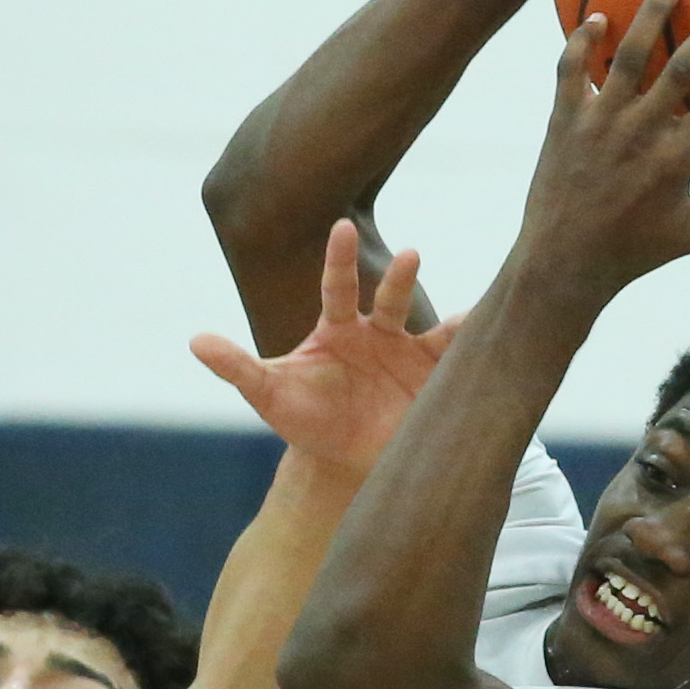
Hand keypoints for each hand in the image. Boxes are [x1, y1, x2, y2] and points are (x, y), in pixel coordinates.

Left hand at [191, 222, 461, 476]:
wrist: (345, 461)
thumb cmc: (306, 422)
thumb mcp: (269, 395)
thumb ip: (237, 367)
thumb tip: (194, 341)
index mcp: (336, 328)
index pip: (337, 286)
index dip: (339, 259)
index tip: (341, 227)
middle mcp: (375, 332)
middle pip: (387, 298)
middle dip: (398, 278)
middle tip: (411, 255)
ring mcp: (408, 353)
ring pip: (429, 328)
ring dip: (449, 319)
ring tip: (471, 316)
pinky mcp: (434, 378)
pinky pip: (456, 359)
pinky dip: (475, 348)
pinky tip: (495, 339)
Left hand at [510, 0, 689, 303]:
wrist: (562, 264)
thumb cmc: (635, 252)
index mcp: (676, 161)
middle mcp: (639, 134)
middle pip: (683, 67)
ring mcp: (599, 122)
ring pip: (629, 54)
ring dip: (650, 15)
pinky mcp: (564, 120)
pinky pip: (571, 68)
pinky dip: (582, 39)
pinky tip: (598, 17)